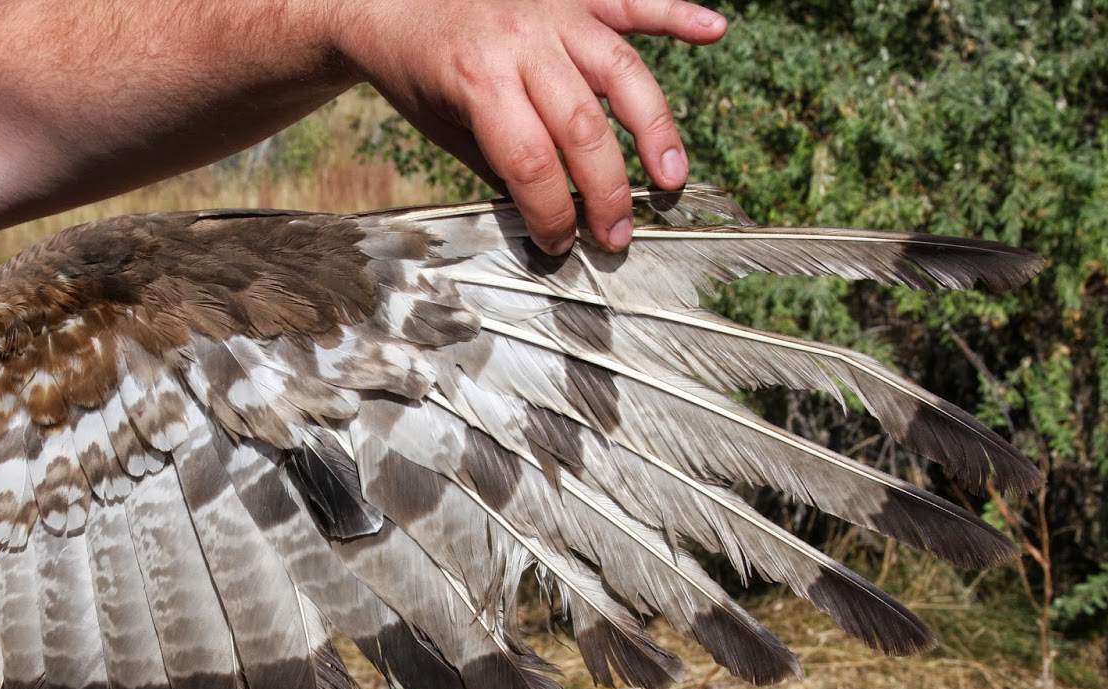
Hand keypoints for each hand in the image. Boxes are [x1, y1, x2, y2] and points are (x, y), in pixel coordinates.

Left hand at [332, 0, 726, 253]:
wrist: (393, 1)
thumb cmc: (419, 74)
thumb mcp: (444, 131)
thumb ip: (500, 167)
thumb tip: (551, 218)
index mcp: (478, 81)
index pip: (530, 162)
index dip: (551, 212)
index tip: (561, 245)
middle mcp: (521, 42)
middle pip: (582, 127)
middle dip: (606, 192)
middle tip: (619, 234)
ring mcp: (554, 13)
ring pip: (621, 72)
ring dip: (654, 129)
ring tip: (670, 178)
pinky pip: (632, 2)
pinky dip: (676, 14)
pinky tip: (713, 28)